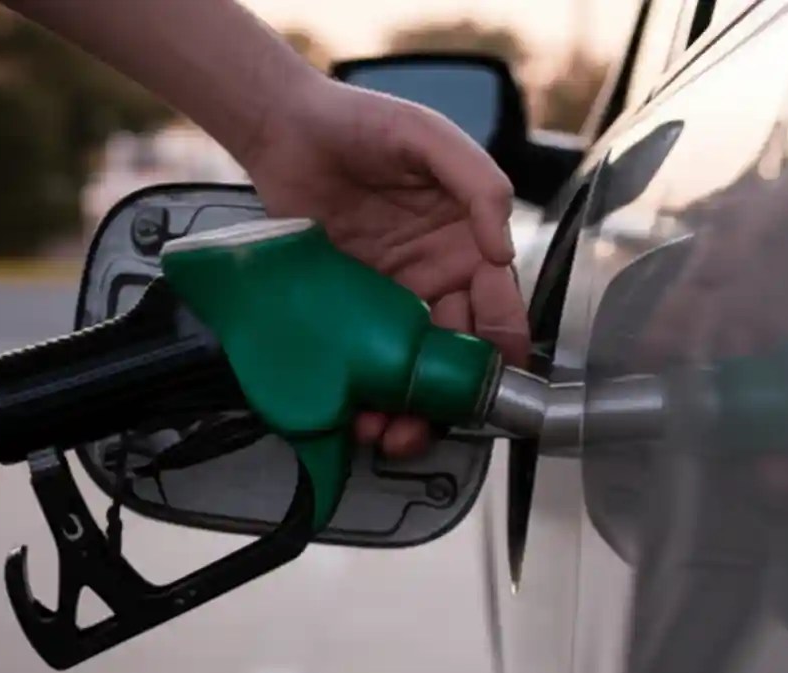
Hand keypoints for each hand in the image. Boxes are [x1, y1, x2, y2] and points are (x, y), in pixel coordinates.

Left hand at [244, 76, 530, 456]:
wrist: (285, 129)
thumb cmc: (363, 123)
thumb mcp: (430, 138)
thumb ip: (478, 184)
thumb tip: (502, 251)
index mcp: (467, 243)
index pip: (498, 303)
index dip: (502, 344)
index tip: (497, 380)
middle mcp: (436, 277)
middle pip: (458, 350)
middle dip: (453, 393)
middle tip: (433, 423)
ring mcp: (391, 298)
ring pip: (414, 366)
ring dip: (409, 406)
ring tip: (391, 434)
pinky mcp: (347, 310)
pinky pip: (365, 358)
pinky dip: (366, 392)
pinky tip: (357, 414)